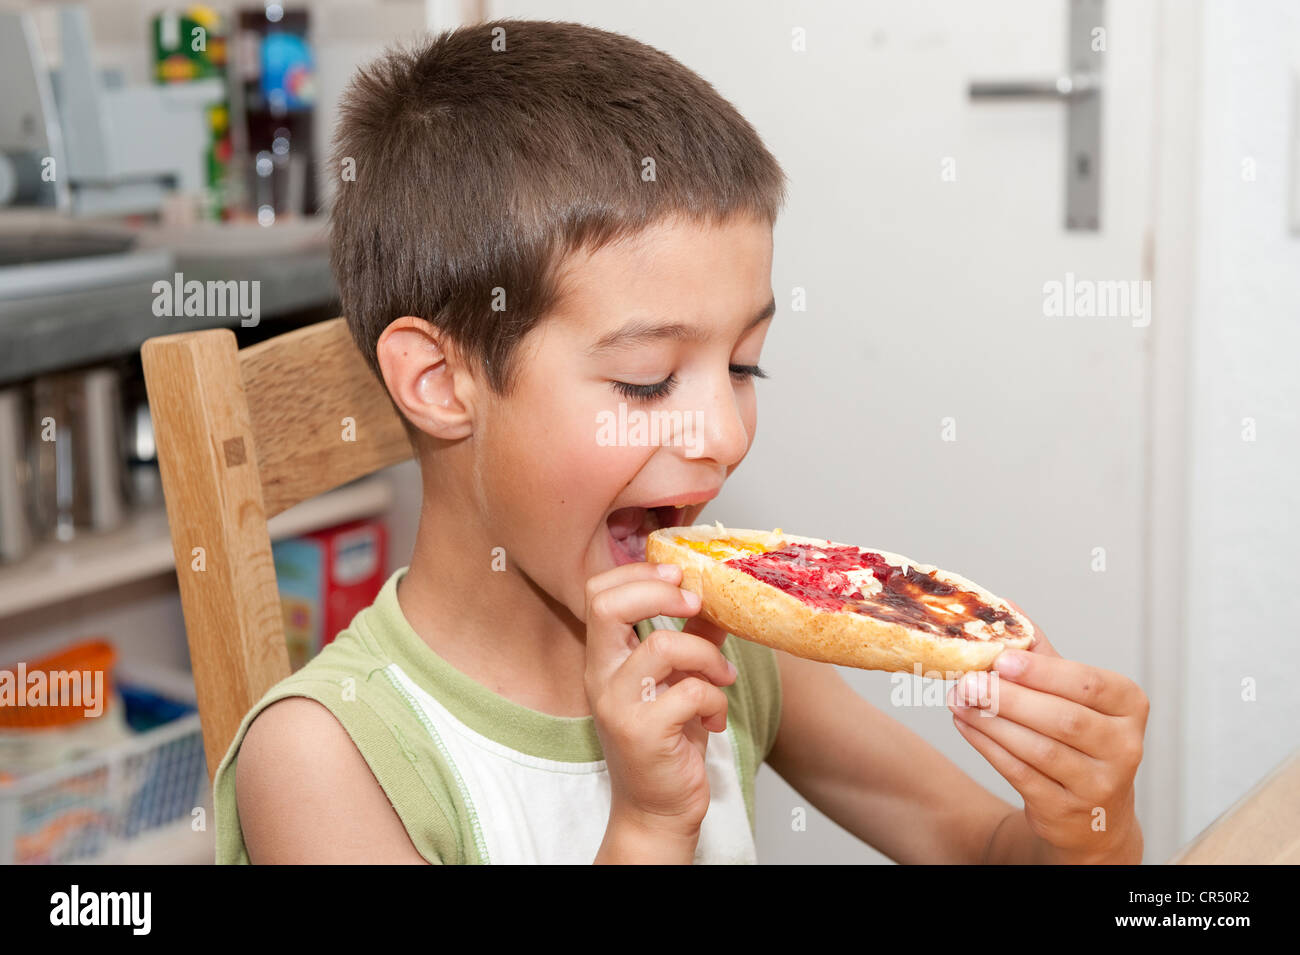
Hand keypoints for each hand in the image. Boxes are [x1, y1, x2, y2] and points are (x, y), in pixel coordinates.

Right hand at [584, 561, 737, 854]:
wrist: (657, 810)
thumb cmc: (666, 742)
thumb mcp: (676, 681)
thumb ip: (692, 638)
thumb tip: (719, 599)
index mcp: (604, 657)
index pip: (597, 591)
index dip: (638, 573)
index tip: (678, 576)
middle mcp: (601, 677)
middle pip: (608, 605)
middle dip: (661, 592)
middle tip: (696, 603)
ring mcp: (617, 705)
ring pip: (663, 646)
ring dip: (707, 656)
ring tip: (722, 678)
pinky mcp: (642, 733)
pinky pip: (690, 692)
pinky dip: (715, 700)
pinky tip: (714, 719)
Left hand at [947, 603, 1148, 862]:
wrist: (1093, 813)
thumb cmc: (1080, 736)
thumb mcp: (1072, 692)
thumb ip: (1041, 652)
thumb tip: (1005, 606)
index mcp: (1130, 705)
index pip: (1088, 683)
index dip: (1042, 672)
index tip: (1000, 659)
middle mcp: (1124, 746)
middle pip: (1063, 719)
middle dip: (1009, 698)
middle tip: (968, 680)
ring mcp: (1099, 784)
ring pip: (1039, 749)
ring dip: (991, 722)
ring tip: (959, 699)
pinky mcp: (1067, 810)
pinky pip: (1021, 774)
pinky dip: (987, 747)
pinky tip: (965, 724)